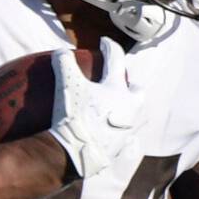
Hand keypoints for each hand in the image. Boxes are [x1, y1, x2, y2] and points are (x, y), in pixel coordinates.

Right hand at [47, 38, 145, 177]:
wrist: (75, 155)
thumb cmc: (73, 118)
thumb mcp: (66, 86)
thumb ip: (64, 64)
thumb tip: (61, 52)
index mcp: (117, 89)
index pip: (116, 60)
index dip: (109, 48)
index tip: (104, 43)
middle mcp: (129, 109)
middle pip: (137, 92)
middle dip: (131, 85)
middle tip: (120, 83)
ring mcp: (127, 130)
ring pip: (136, 116)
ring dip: (128, 109)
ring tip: (115, 110)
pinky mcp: (121, 148)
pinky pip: (125, 138)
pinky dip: (119, 133)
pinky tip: (109, 134)